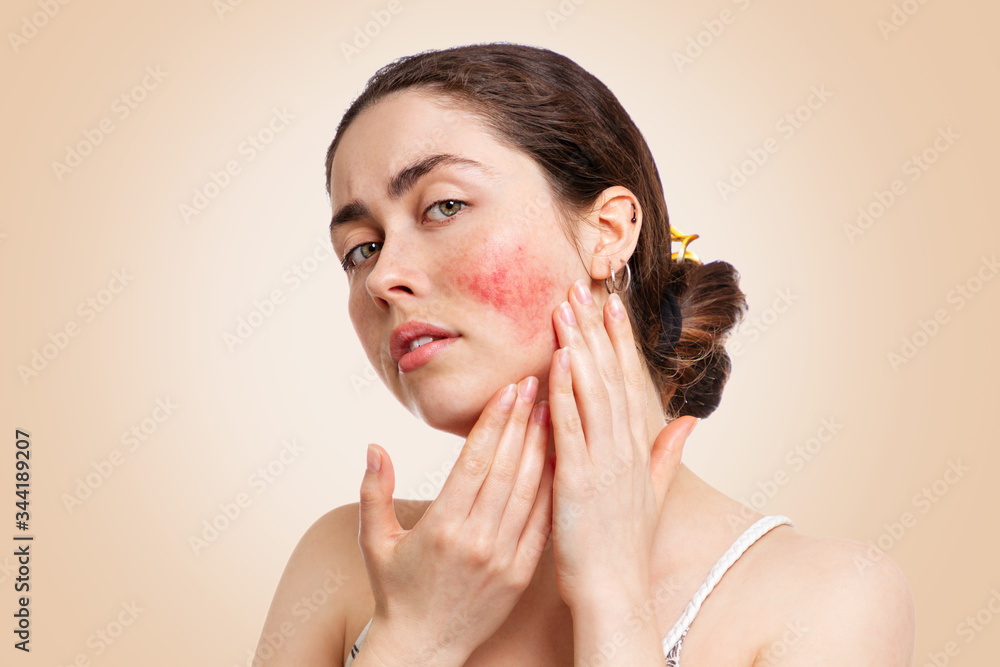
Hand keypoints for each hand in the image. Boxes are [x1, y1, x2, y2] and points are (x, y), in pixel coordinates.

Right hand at [356, 377, 554, 665]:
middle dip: (523, 421)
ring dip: (543, 447)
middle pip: (507, 468)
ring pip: (530, 492)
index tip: (509, 388)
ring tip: (553, 410)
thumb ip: (373, 491)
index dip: (495, 421)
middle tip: (536, 383)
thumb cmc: (394, 590)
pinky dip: (553, 489)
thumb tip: (374, 446)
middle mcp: (476, 540)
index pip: (475, 461)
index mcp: (441, 527)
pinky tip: (560, 459)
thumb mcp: (373, 540)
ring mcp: (503, 558)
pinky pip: (542, 523)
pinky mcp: (521, 574)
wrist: (422, 649)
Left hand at [547, 279, 698, 609]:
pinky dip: (566, 390)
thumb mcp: (654, 492)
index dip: (619, 340)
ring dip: (579, 345)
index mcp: (637, 448)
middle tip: (583, 287)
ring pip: (592, 390)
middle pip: (610, 375)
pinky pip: (571, 425)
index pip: (628, 380)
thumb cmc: (625, 544)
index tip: (611, 303)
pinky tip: (560, 357)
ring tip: (568, 306)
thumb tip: (689, 421)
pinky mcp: (578, 478)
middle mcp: (624, 447)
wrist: (615, 590)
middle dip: (596, 329)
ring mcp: (603, 460)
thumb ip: (668, 452)